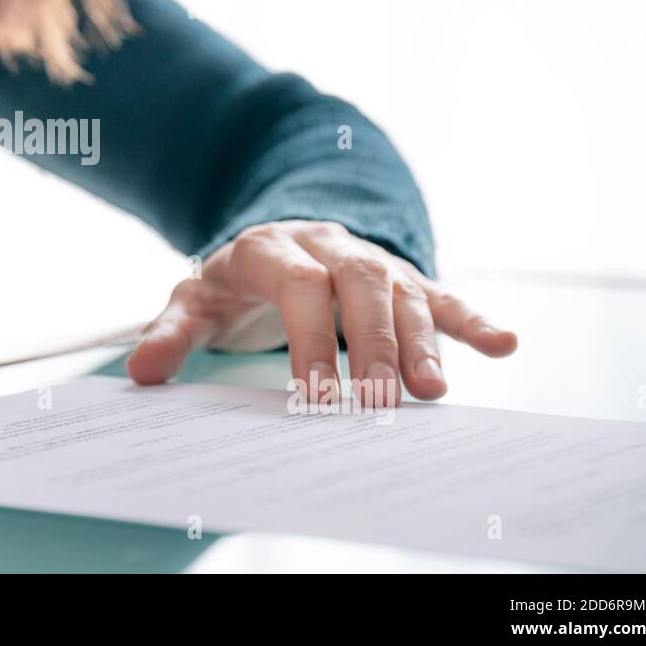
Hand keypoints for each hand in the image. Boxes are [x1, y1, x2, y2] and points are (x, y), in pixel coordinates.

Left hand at [127, 220, 516, 404]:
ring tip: (429, 393)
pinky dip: (470, 320)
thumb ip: (171, 334)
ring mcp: (368, 258)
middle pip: (358, 283)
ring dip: (419, 341)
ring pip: (401, 290)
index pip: (296, 284)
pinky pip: (439, 294)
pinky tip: (503, 345)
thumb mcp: (194, 302)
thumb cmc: (233, 284)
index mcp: (269, 247)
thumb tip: (142, 373)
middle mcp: (325, 244)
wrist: (273, 240)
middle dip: (371, 344)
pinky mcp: (400, 276)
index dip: (310, 337)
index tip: (316, 396)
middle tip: (376, 404)